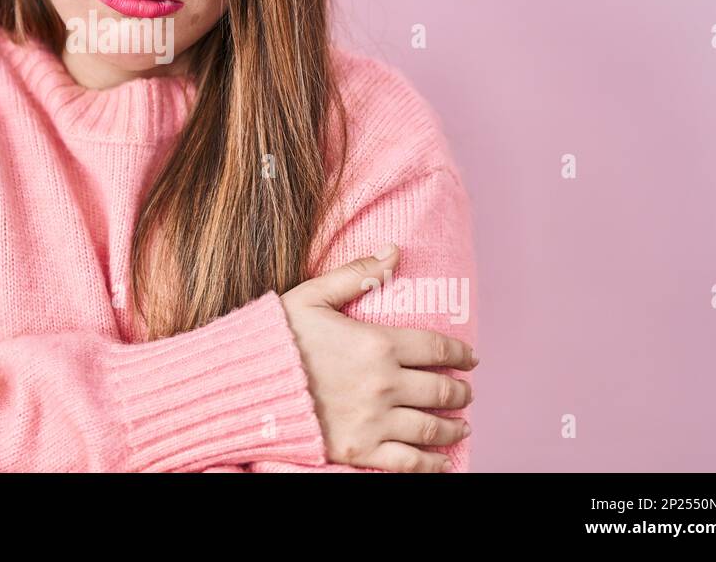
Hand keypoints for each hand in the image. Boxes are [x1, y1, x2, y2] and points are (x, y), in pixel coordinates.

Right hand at [279, 245, 477, 472]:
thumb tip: (394, 250)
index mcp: (377, 344)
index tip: (470, 358)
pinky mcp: (359, 450)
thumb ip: (358, 273)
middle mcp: (384, 384)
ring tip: (462, 426)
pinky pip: (408, 462)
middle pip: (441, 390)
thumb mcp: (313, 295)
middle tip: (466, 391)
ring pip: (432, 427)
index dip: (460, 354)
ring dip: (454, 427)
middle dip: (460, 391)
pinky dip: (432, 463)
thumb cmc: (277, 337)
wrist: (245, 385)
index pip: (437, 349)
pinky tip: (442, 461)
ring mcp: (374, 421)